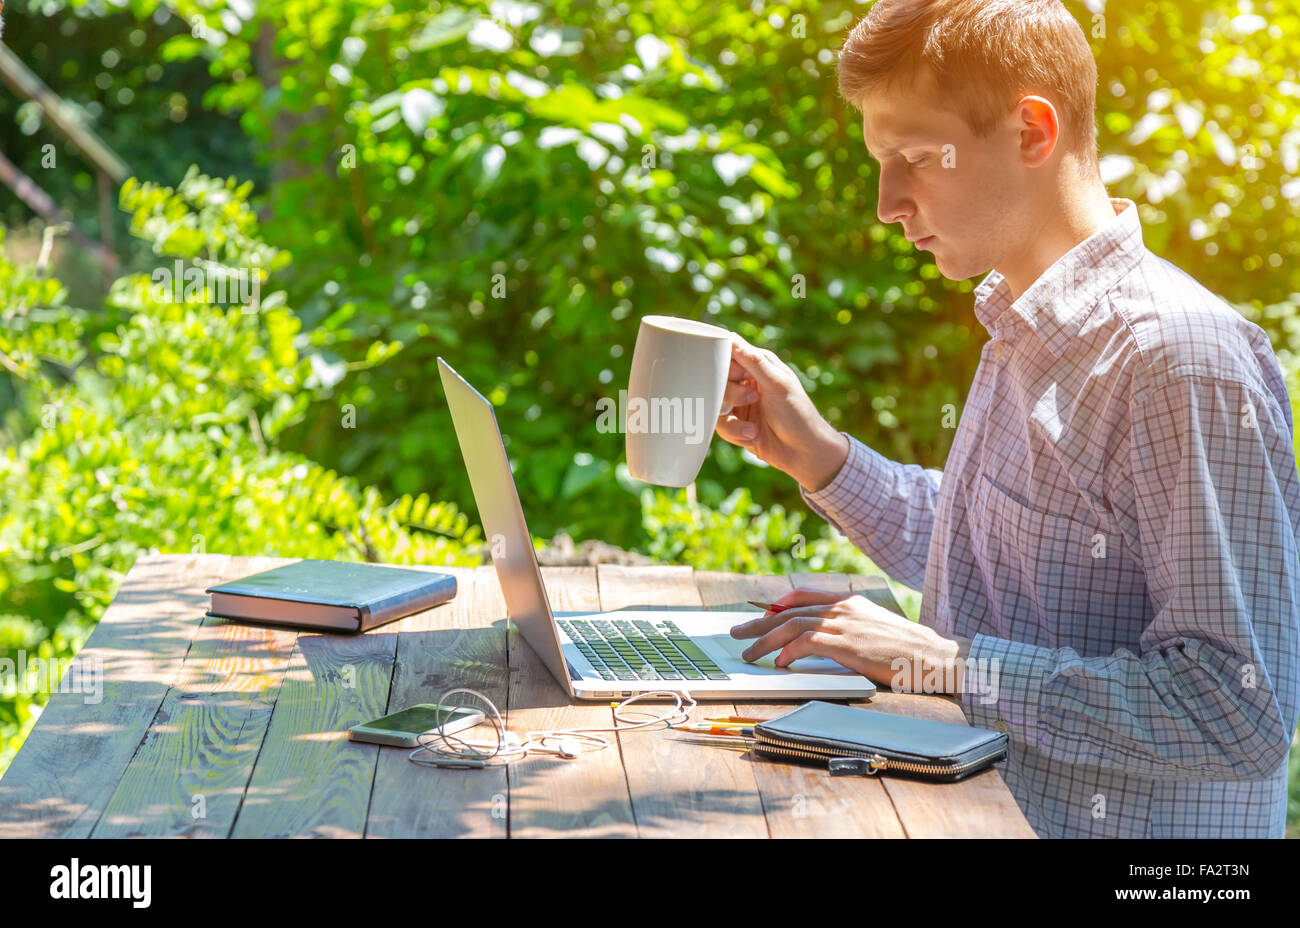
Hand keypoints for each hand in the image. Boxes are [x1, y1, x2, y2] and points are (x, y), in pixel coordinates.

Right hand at [714, 334, 848, 491]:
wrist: (805, 452)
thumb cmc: (798, 414)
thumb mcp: (778, 384)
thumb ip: (753, 362)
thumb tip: (730, 338)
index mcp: (758, 365)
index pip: (728, 353)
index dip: (727, 363)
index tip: (740, 376)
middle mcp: (745, 382)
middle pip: (716, 379)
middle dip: (732, 394)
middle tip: (752, 399)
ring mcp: (739, 404)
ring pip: (715, 404)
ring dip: (734, 419)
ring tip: (754, 429)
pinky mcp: (736, 425)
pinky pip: (720, 426)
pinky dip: (736, 433)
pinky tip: (754, 437)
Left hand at [730, 587, 971, 693]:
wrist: (936, 656)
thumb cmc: (909, 650)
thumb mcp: (875, 629)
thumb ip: (849, 628)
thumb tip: (823, 640)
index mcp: (849, 601)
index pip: (803, 596)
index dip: (777, 605)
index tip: (760, 615)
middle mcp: (843, 608)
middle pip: (789, 611)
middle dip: (759, 623)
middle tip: (738, 634)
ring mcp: (844, 624)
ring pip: (792, 625)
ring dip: (765, 641)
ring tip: (749, 654)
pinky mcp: (847, 643)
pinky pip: (806, 642)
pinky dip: (788, 652)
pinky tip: (779, 663)